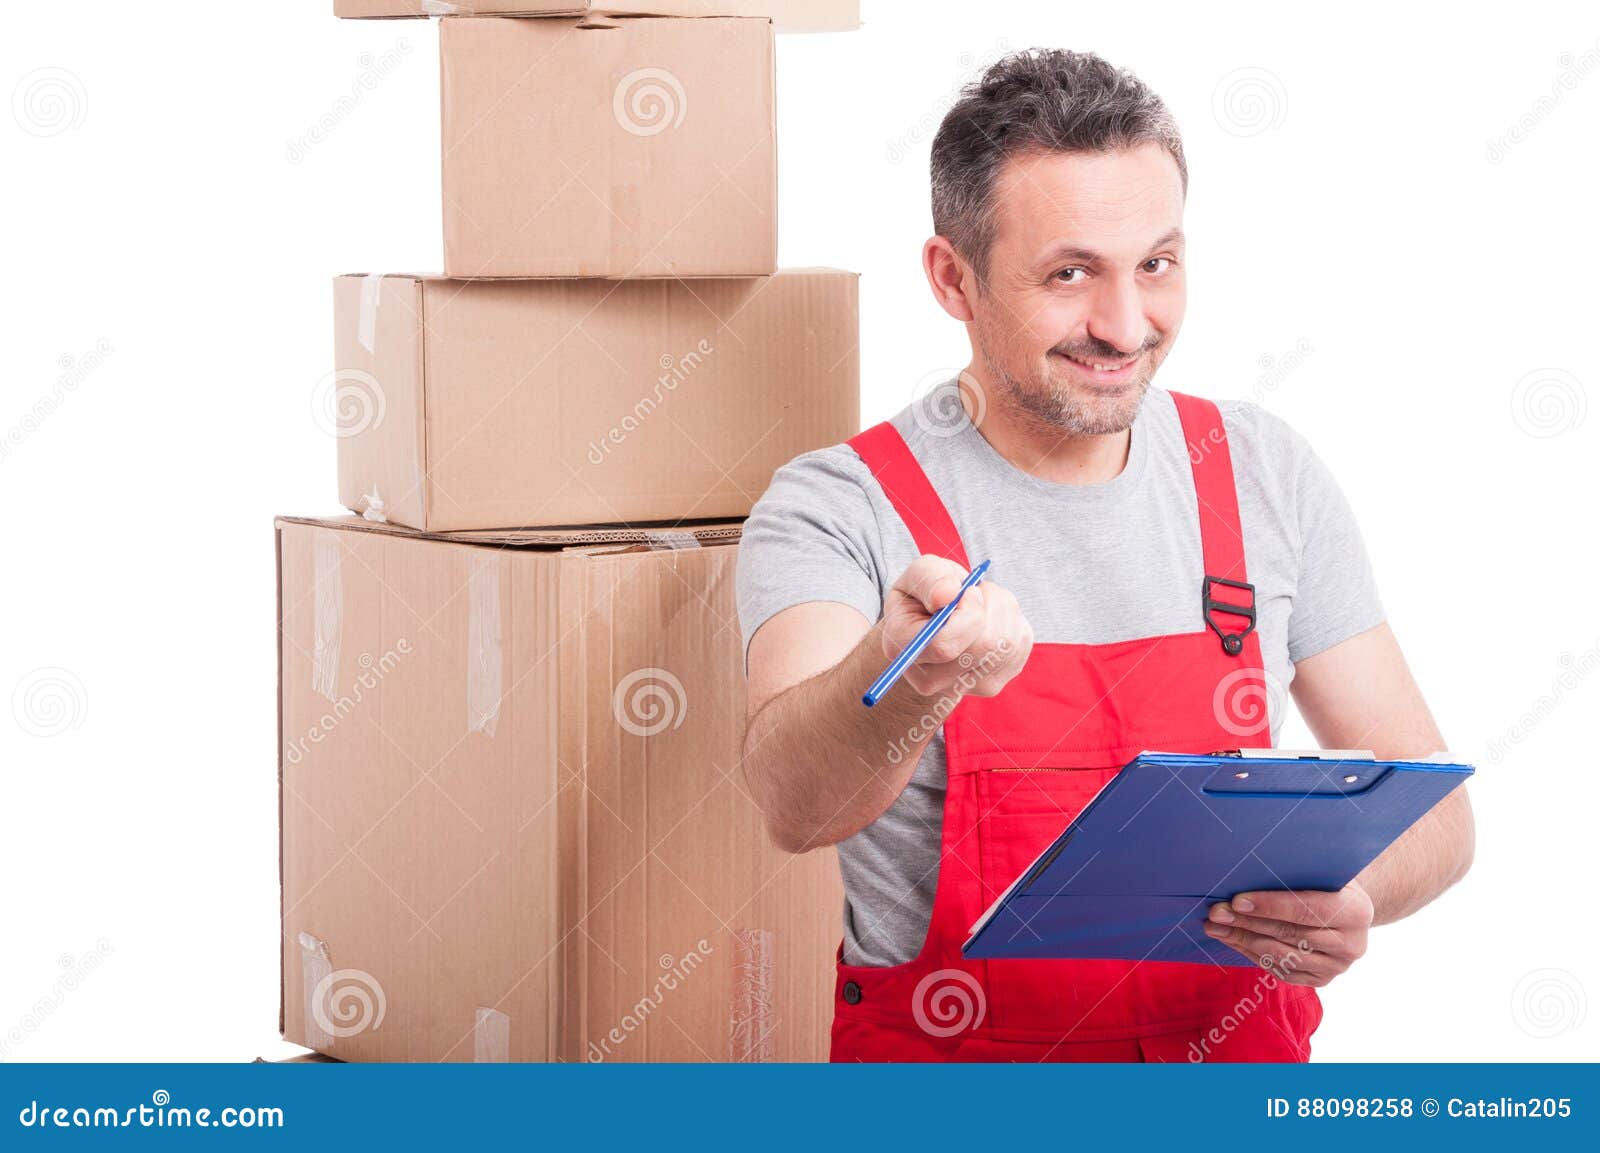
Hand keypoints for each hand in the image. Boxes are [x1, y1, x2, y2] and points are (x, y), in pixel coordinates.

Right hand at [881, 555, 1032, 700]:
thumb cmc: (925, 596)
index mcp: (904, 650)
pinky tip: (991, 618)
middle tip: (975, 592)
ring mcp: (964, 686)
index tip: (967, 592)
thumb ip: (929, 578)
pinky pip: (1020, 644)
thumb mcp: (918, 575)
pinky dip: (1012, 620)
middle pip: (983, 646)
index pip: (944, 646)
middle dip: (987, 605)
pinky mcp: (994, 682)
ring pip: (1006, 643)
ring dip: (1001, 608)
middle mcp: (931, 680)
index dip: (966, 613)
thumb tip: (948, 594)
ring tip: (982, 601)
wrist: (935, 624)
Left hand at [1203, 881, 1373, 986]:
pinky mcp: (1321, 980)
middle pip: (1288, 933)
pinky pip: (1280, 970)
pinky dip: (1251, 954)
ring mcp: (1337, 966)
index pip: (1305, 909)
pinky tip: (1232, 940)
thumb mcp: (1320, 870)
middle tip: (1216, 913)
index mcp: (1356, 911)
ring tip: (1215, 927)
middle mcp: (1351, 944)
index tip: (1236, 901)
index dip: (1269, 906)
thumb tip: (1247, 869)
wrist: (1348, 910)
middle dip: (1247, 923)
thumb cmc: (1326, 882)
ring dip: (1242, 940)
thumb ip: (1294, 872)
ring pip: (1280, 955)